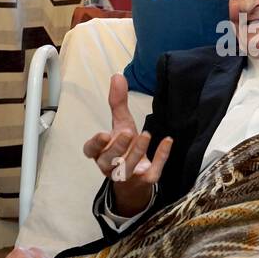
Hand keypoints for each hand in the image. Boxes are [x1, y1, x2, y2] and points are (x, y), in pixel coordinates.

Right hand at [83, 73, 172, 216]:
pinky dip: (160, 157)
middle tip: (128, 133)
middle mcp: (110, 167)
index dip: (95, 144)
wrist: (135, 180)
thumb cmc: (124, 149)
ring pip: (128, 168)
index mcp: (100, 153)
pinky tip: (167, 141)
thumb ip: (117, 103)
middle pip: (108, 160)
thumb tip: (117, 76)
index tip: (104, 134)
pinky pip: (151, 173)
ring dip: (137, 152)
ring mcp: (127, 176)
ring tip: (146, 134)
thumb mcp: (121, 125)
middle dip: (117, 148)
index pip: (90, 151)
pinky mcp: (145, 181)